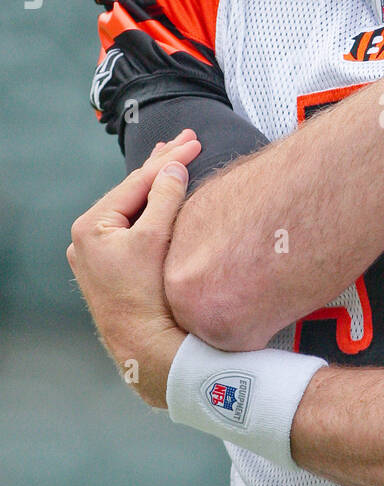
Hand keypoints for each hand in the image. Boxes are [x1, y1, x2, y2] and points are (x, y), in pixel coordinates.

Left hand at [67, 130, 201, 407]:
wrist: (144, 346)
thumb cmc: (146, 297)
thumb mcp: (155, 239)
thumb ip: (164, 198)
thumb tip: (174, 167)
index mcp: (91, 227)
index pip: (136, 183)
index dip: (168, 161)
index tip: (193, 142)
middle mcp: (88, 238)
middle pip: (132, 192)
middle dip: (161, 167)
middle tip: (186, 139)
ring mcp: (99, 254)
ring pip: (133, 208)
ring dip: (157, 185)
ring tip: (173, 158)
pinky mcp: (113, 267)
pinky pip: (134, 227)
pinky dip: (152, 209)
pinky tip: (164, 197)